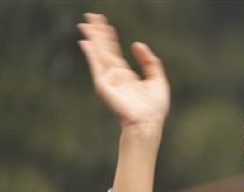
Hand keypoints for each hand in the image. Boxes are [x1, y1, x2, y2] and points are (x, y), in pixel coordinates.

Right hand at [77, 13, 169, 128]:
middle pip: (104, 50)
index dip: (110, 38)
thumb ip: (149, 62)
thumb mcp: (158, 80)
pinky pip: (97, 66)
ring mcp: (108, 80)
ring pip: (99, 54)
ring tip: (86, 23)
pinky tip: (86, 42)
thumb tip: (137, 44)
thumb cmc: (154, 108)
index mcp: (126, 76)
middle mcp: (115, 76)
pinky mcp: (104, 86)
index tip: (105, 24)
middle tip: (90, 16)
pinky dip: (91, 54)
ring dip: (92, 39)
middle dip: (98, 33)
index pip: (115, 52)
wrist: (148, 123)